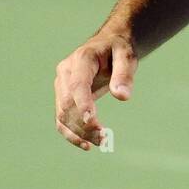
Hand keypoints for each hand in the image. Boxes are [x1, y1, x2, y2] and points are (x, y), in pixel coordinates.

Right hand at [53, 29, 136, 150]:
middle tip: (105, 139)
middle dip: (84, 124)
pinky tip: (86, 144)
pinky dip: (71, 133)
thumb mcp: (126, 56)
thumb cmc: (119, 49)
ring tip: (101, 143)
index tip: (93, 122)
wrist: (109, 44)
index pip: (78, 85)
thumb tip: (122, 97)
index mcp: (81, 59)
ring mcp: (61, 84)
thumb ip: (124, 75)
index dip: (83, 104)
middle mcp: (66, 71)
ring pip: (62, 114)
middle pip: (68, 103)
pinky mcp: (62, 95)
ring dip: (79, 132)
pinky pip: (62, 118)